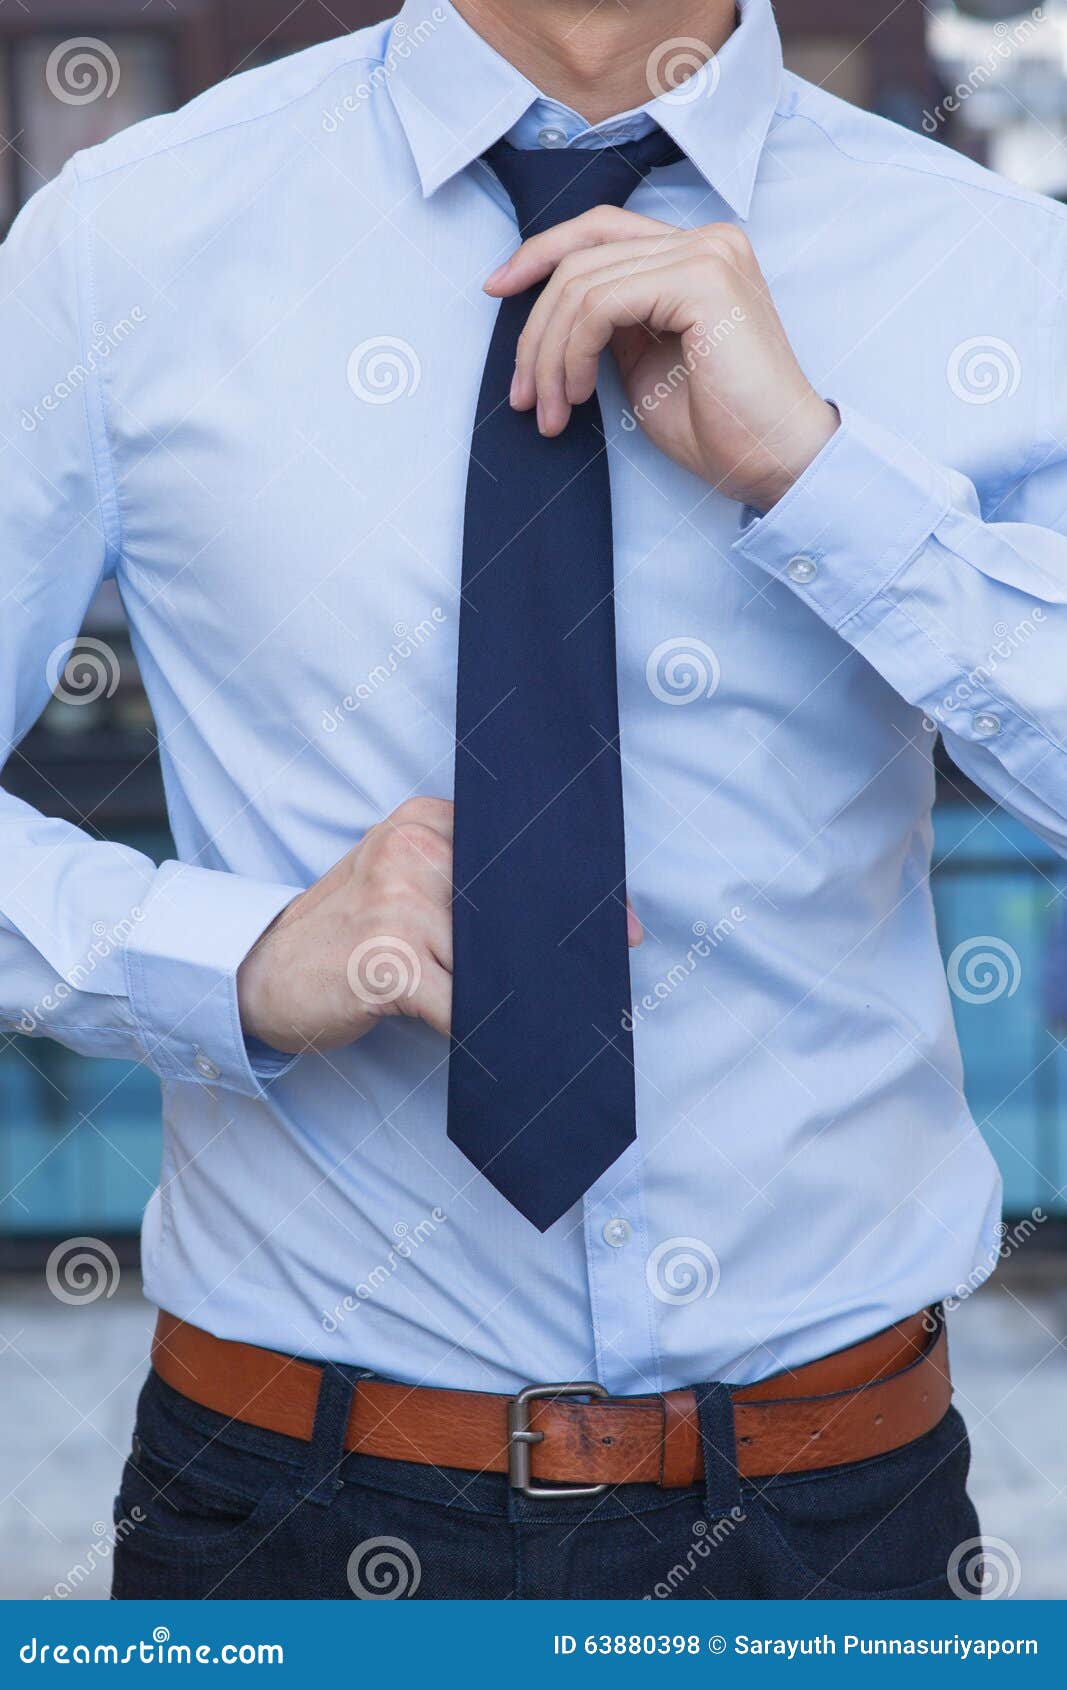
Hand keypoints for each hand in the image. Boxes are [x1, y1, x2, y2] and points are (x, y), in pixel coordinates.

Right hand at [237, 796, 644, 1053]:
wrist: (261, 973)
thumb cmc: (347, 936)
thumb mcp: (401, 884)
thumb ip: (466, 884)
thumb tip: (563, 921)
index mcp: (424, 823)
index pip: (519, 849)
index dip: (577, 889)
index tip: (623, 926)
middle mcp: (413, 852)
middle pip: (517, 901)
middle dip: (563, 944)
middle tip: (607, 977)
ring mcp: (398, 904)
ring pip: (496, 957)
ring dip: (526, 994)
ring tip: (553, 1019)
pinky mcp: (388, 962)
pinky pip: (461, 1006)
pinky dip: (486, 1031)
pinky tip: (505, 1045)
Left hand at [485, 208, 838, 511]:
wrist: (777, 460)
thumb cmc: (720, 428)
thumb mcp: (645, 365)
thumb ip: (610, 325)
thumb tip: (550, 315)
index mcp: (695, 254)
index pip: (599, 230)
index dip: (539, 254)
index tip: (496, 291)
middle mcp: (705, 239)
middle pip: (581, 256)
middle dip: (535, 331)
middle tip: (523, 395)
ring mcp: (706, 253)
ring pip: (581, 283)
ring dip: (548, 355)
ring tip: (549, 411)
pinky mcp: (702, 280)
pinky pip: (601, 304)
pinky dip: (573, 353)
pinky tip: (578, 394)